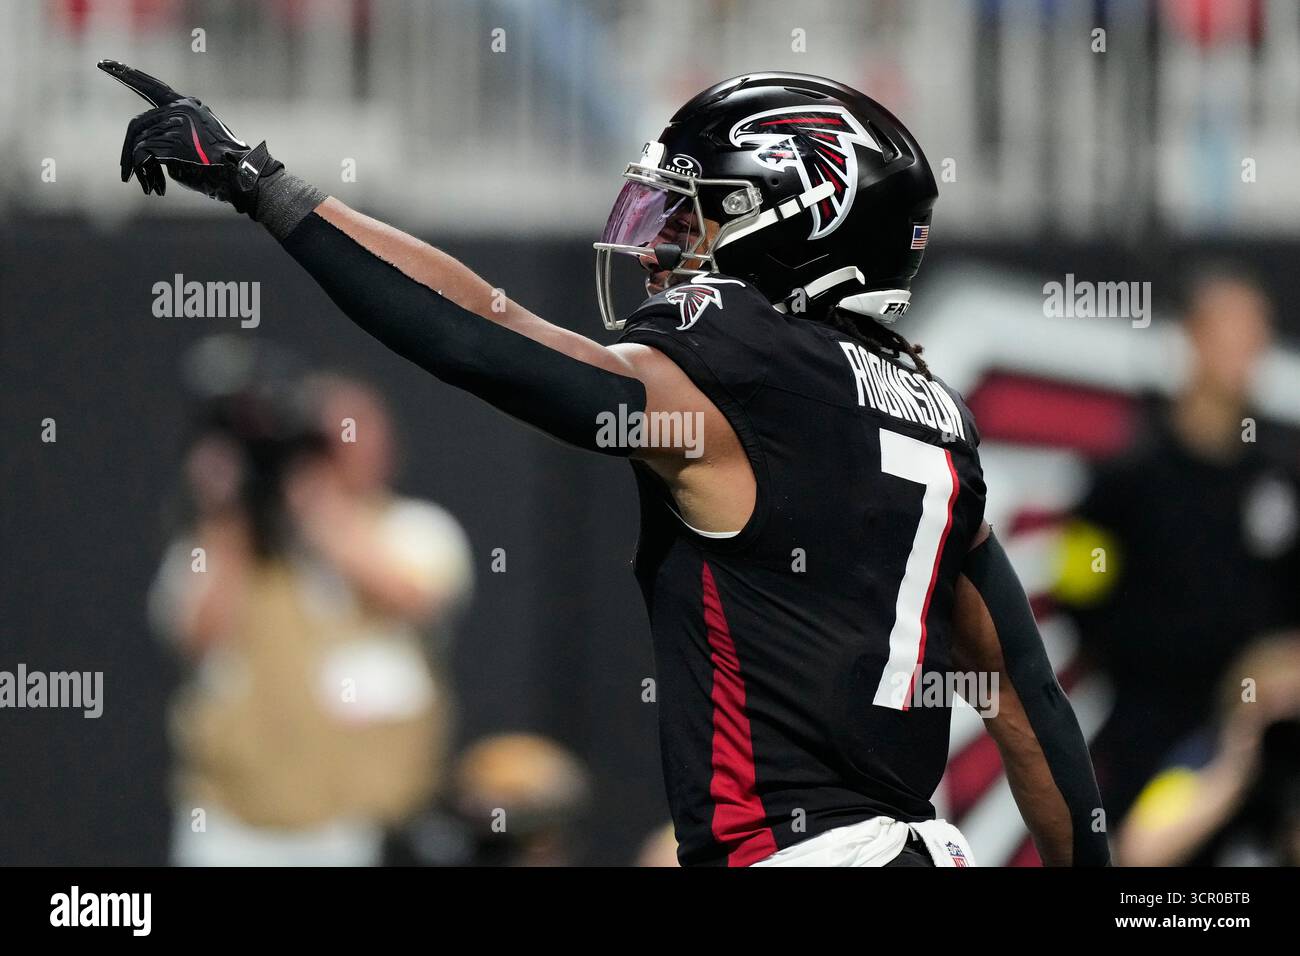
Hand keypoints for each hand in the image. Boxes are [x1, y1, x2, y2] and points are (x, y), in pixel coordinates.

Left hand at [98, 59, 282, 213]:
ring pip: (140, 143)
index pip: (151, 87)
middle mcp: (181, 108)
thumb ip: (170, 138)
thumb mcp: (195, 145)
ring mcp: (178, 122)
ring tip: (151, 187)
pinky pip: (144, 154)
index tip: (105, 63)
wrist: (242, 175)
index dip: (126, 74)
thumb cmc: (221, 169)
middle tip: (125, 174)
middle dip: (127, 152)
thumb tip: (143, 149)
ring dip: (142, 170)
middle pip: (138, 125)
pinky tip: (155, 187)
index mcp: (187, 105)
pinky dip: (146, 173)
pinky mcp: (175, 140)